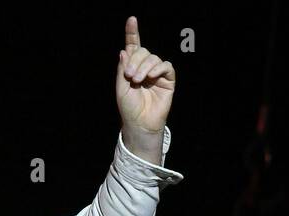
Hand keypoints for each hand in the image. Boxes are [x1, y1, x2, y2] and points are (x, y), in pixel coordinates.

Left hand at [116, 17, 174, 142]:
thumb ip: (122, 69)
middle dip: (135, 60)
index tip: (132, 20)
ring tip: (137, 80)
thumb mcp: (121, 87)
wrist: (140, 124)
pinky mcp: (168, 80)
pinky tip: (151, 76)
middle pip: (143, 51)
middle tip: (129, 76)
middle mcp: (145, 67)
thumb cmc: (129, 107)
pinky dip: (158, 68)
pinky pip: (166, 66)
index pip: (133, 46)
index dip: (132, 33)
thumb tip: (125, 50)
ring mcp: (157, 73)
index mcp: (132, 67)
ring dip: (144, 66)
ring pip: (153, 58)